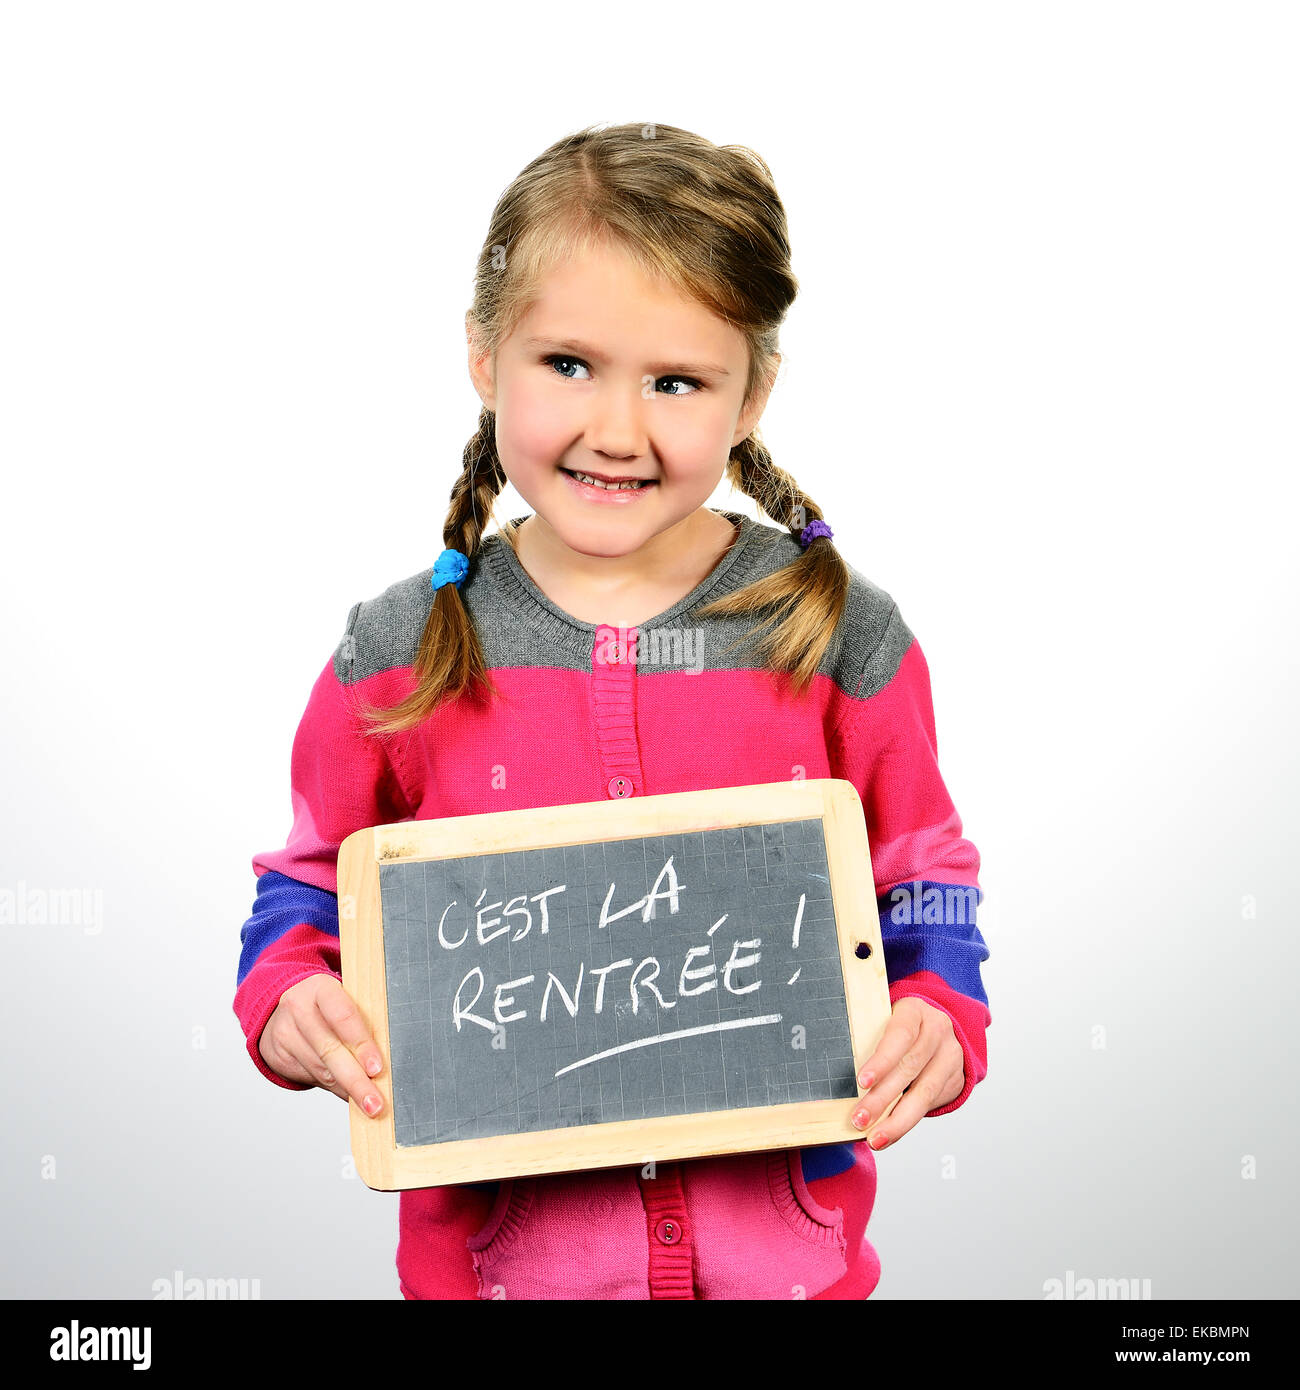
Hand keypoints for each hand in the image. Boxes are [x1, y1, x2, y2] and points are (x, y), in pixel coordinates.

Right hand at [258, 974, 386, 1117]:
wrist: (283, 1008)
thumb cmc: (326, 1005)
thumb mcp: (344, 999)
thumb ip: (362, 1020)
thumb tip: (386, 1056)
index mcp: (321, 989)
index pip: (344, 1016)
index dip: (362, 1044)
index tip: (377, 1069)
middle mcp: (298, 1009)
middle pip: (330, 1050)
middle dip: (356, 1081)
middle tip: (375, 1103)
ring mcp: (285, 1033)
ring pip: (320, 1070)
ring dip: (347, 1089)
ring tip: (368, 1102)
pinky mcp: (278, 1056)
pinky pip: (311, 1078)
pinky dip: (334, 1089)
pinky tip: (348, 1094)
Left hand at [849, 997, 963, 1148]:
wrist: (937, 1028)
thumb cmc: (897, 1027)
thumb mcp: (884, 1019)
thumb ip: (868, 1038)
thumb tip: (839, 1076)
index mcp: (914, 1011)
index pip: (900, 1036)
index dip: (881, 1060)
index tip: (861, 1082)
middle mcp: (937, 1031)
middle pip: (909, 1067)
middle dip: (882, 1098)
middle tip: (859, 1120)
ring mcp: (950, 1055)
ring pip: (924, 1092)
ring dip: (896, 1120)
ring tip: (875, 1138)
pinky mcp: (956, 1078)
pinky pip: (931, 1104)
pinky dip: (907, 1122)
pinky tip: (889, 1133)